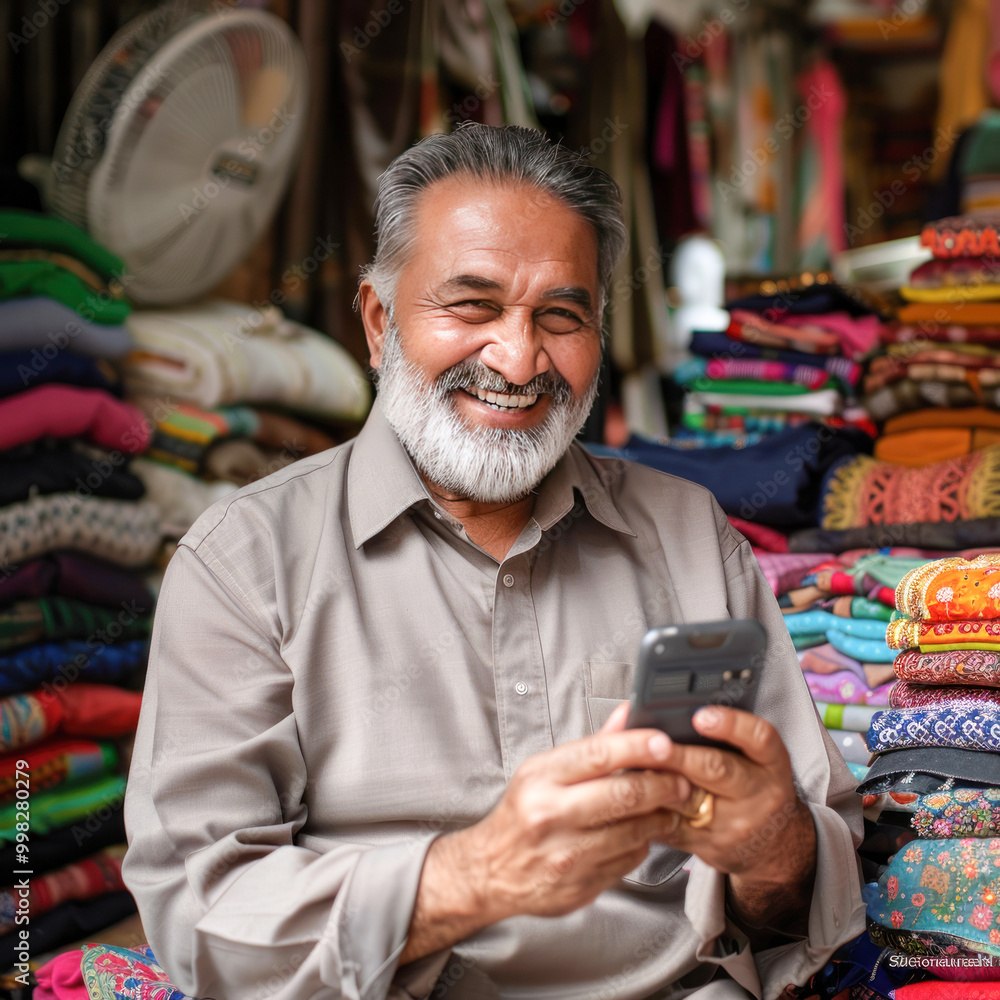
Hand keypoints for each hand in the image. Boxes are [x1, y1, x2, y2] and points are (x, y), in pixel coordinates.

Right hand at [400, 705, 693, 962]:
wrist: (490, 871)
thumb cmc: (523, 813)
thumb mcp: (545, 771)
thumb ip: (591, 747)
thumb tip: (628, 714)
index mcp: (541, 778)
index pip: (598, 754)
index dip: (637, 746)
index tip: (665, 743)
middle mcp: (550, 814)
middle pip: (623, 795)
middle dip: (662, 784)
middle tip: (681, 780)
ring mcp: (566, 854)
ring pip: (634, 832)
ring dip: (659, 817)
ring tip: (667, 807)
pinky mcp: (580, 886)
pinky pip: (628, 861)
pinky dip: (641, 845)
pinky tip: (638, 835)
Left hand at [605, 703, 813, 880]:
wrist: (774, 844)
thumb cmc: (756, 786)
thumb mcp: (756, 756)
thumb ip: (726, 732)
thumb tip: (677, 705)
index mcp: (771, 763)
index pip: (758, 737)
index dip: (730, 724)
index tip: (700, 715)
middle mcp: (758, 793)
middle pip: (717, 769)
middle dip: (678, 754)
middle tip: (652, 742)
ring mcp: (735, 824)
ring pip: (686, 799)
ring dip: (656, 780)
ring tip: (632, 765)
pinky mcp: (709, 846)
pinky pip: (671, 824)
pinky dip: (648, 808)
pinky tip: (633, 796)